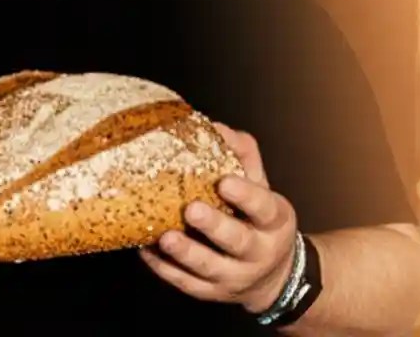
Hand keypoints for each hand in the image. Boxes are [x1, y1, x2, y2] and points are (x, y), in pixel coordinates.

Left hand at [139, 123, 297, 313]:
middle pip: (237, 241)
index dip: (246, 196)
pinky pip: (186, 283)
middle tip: (191, 209)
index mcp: (273, 222)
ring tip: (164, 237)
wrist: (272, 275)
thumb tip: (216, 127)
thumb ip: (243, 156)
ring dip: (186, 253)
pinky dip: (164, 268)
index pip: (264, 208)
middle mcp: (258, 252)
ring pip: (209, 268)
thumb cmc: (258, 220)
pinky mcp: (210, 292)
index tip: (225, 182)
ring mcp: (233, 277)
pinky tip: (146, 250)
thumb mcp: (261, 187)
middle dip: (214, 226)